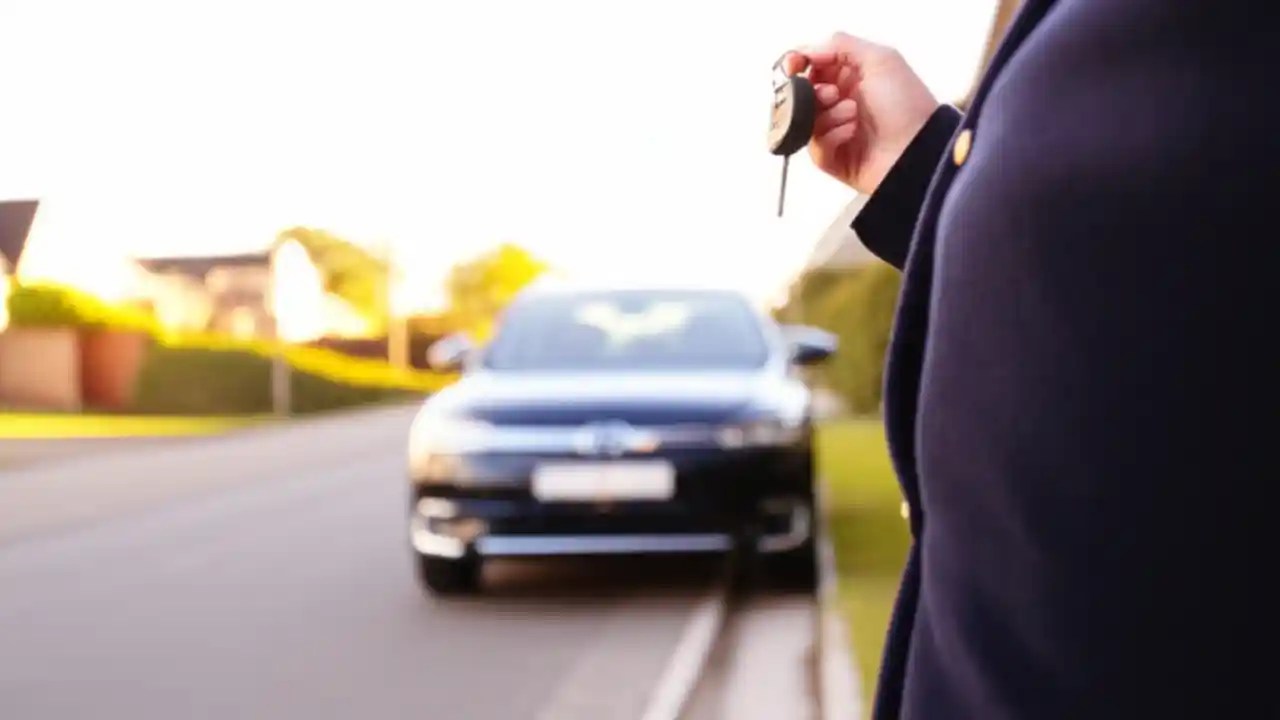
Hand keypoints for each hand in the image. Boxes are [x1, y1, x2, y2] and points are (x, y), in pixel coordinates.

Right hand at [782, 33, 939, 194]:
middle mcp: (841, 102)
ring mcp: (835, 131)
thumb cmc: (907, 104)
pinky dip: (833, 135)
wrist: (918, 148)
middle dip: (812, 91)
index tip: (794, 65)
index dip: (799, 63)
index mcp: (851, 77)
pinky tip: (853, 132)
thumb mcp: (880, 59)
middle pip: (802, 93)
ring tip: (852, 113)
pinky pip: (816, 145)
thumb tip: (806, 52)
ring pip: (806, 119)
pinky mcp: (834, 158)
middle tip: (833, 93)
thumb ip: (841, 45)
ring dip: (827, 113)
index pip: (812, 66)